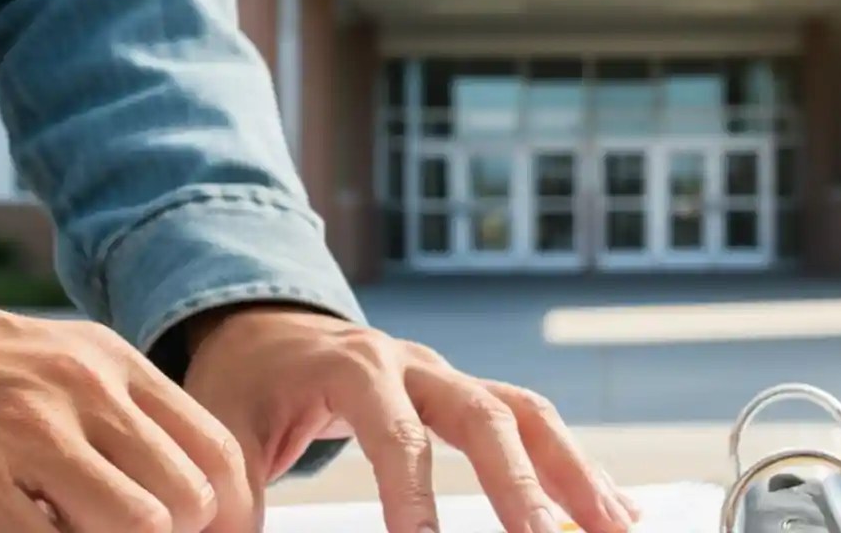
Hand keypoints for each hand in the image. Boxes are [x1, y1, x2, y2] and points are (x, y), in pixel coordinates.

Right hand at [0, 305, 250, 531]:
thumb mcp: (68, 369)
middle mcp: (84, 390)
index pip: (217, 451)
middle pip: (188, 496)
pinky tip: (31, 528)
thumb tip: (203, 495)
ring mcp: (27, 434)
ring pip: (141, 524)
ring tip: (76, 527)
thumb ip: (133, 419)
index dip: (234, 515)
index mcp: (115, 364)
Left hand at [183, 305, 640, 532]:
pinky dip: (572, 466)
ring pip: (526, 413)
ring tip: (615, 526)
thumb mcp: (225, 427)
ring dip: (573, 470)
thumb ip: (234, 494)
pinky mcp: (468, 395)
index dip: (410, 489)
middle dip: (520, 481)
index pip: (393, 429)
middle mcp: (415, 364)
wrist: (272, 329)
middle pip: (484, 412)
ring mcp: (449, 376)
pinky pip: (531, 425)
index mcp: (353, 366)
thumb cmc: (248, 381)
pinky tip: (611, 507)